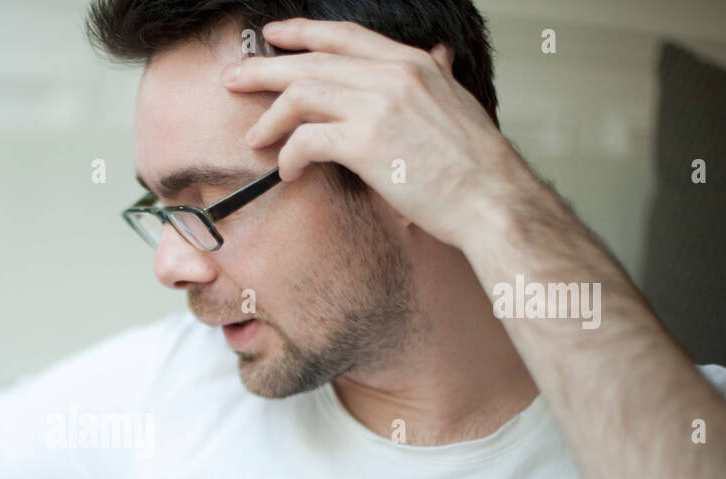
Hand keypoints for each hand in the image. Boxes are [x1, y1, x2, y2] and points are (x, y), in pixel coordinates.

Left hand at [222, 18, 539, 252]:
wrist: (492, 199)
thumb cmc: (474, 165)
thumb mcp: (457, 104)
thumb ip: (436, 79)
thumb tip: (438, 60)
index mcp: (413, 63)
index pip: (345, 36)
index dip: (303, 33)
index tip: (273, 36)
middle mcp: (394, 75)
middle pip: (312, 60)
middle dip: (264, 69)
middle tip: (232, 79)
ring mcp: (379, 105)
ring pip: (302, 94)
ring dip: (270, 117)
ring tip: (253, 137)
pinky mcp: (366, 142)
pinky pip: (307, 139)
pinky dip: (289, 155)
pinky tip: (286, 170)